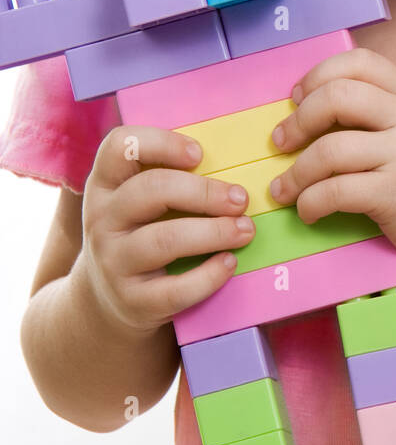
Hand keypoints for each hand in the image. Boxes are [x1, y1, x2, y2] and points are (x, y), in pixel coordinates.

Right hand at [78, 125, 254, 333]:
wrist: (109, 301)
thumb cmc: (140, 233)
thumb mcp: (137, 201)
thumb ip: (169, 176)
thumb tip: (232, 162)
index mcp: (105, 183)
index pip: (119, 147)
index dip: (162, 143)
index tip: (199, 154)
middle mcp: (101, 218)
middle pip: (150, 190)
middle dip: (203, 192)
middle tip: (240, 198)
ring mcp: (113, 261)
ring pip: (164, 239)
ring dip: (213, 231)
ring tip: (245, 229)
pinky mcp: (131, 300)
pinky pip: (174, 288)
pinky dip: (209, 275)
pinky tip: (230, 262)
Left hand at [269, 47, 395, 269]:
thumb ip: (378, 110)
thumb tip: (311, 106)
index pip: (359, 63)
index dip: (319, 74)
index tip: (298, 97)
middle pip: (337, 98)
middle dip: (298, 120)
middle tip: (281, 142)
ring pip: (329, 151)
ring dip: (295, 173)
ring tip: (284, 189)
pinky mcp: (394, 194)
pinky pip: (336, 192)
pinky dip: (310, 202)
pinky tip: (308, 210)